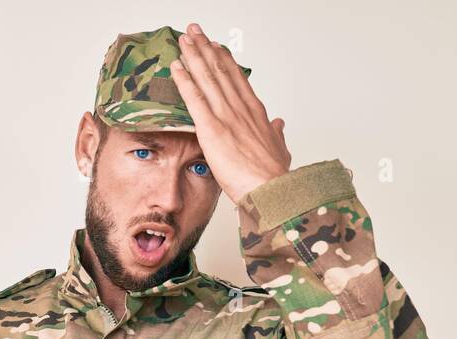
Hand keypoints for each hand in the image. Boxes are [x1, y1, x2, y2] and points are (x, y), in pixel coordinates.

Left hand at [169, 22, 291, 205]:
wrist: (272, 190)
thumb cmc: (274, 176)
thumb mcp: (280, 149)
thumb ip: (277, 134)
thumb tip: (279, 124)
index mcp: (256, 113)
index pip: (237, 79)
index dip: (224, 60)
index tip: (216, 46)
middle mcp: (240, 109)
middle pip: (220, 71)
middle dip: (205, 48)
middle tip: (194, 30)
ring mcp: (226, 116)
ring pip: (207, 78)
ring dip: (193, 55)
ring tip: (184, 38)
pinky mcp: (212, 129)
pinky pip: (194, 98)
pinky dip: (184, 80)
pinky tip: (176, 66)